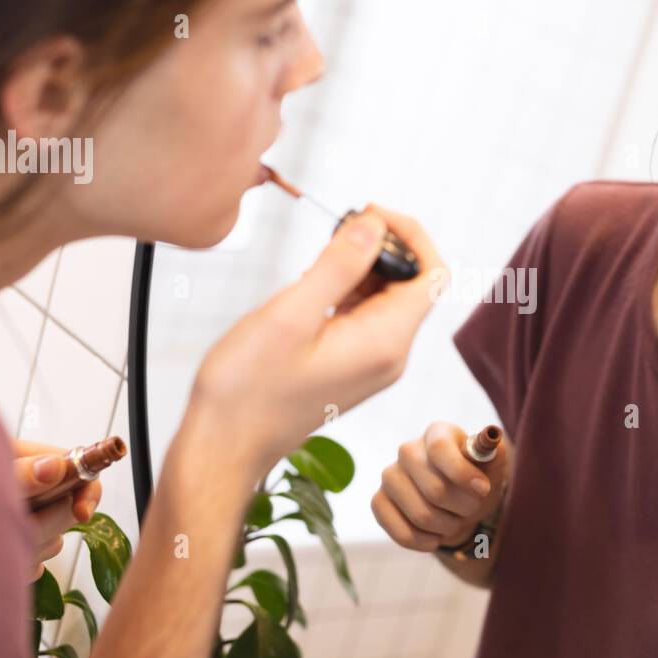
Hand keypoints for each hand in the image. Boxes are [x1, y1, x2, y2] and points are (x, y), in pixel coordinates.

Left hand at [13, 439, 102, 581]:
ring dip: (29, 546)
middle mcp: (27, 488)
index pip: (79, 468)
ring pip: (53, 542)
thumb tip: (56, 465)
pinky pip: (33, 565)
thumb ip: (18, 474)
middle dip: (46, 523)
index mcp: (22, 458)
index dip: (86, 492)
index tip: (82, 514)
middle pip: (69, 509)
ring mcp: (19, 520)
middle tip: (16, 519)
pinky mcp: (10, 550)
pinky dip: (16, 562)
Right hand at [177, 203, 445, 489]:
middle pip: (412, 283)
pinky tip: (309, 287)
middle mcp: (389, 355)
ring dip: (359, 268)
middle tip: (335, 229)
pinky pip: (363, 315)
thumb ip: (338, 266)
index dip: (410, 235)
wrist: (225, 444)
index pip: (433, 275)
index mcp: (386, 343)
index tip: (369, 213)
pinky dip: (345, 290)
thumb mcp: (291, 315)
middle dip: (381, 247)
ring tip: (315, 260)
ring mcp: (371, 362)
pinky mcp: (351, 365)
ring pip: (386, 297)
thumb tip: (373, 226)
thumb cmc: (248, 390)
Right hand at [372, 422, 509, 551]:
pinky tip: (436, 537)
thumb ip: (494, 455)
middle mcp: (408, 450)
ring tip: (455, 521)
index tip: (483, 489)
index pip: (439, 449)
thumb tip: (491, 440)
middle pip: (434, 489)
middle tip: (472, 508)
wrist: (457, 504)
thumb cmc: (475, 482)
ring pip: (421, 515)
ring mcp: (389, 476)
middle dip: (463, 507)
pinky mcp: (378, 501)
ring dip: (448, 527)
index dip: (462, 473)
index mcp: (437, 433)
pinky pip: (401, 532)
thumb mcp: (492, 469)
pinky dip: (425, 542)